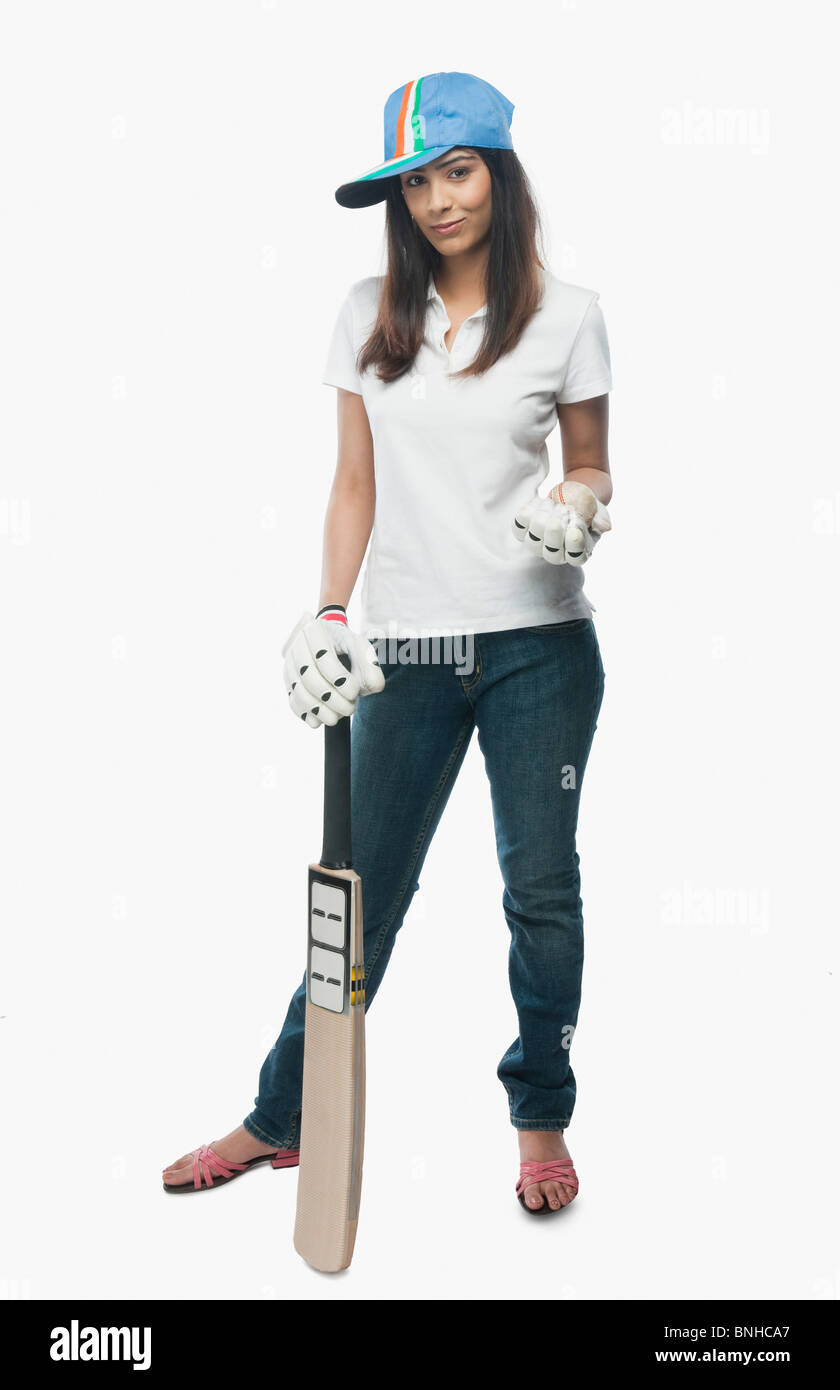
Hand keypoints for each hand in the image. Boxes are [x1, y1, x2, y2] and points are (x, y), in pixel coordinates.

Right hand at [282, 609, 384, 728]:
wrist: (328, 645)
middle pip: (309, 678)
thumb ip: (371, 664)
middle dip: (331, 699)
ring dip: (320, 710)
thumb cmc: (346, 646)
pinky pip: (293, 702)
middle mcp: (296, 647)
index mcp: (315, 631)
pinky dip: (307, 714)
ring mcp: (289, 666)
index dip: (340, 680)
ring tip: (337, 718)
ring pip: (299, 693)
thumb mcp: (360, 648)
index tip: (354, 692)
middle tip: (349, 709)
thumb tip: (376, 686)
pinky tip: (321, 720)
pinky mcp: (288, 683)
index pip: (323, 659)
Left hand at [511, 479, 611, 566]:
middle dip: (555, 530)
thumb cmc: (588, 507)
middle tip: (562, 509)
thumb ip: (602, 519)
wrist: (571, 496)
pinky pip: (519, 528)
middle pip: (552, 552)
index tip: (574, 531)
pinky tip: (536, 503)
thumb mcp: (600, 511)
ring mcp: (538, 545)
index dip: (575, 546)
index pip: (576, 557)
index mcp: (579, 553)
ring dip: (542, 518)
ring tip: (552, 502)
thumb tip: (605, 526)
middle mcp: (557, 553)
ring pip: (533, 541)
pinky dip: (526, 515)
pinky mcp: (524, 533)